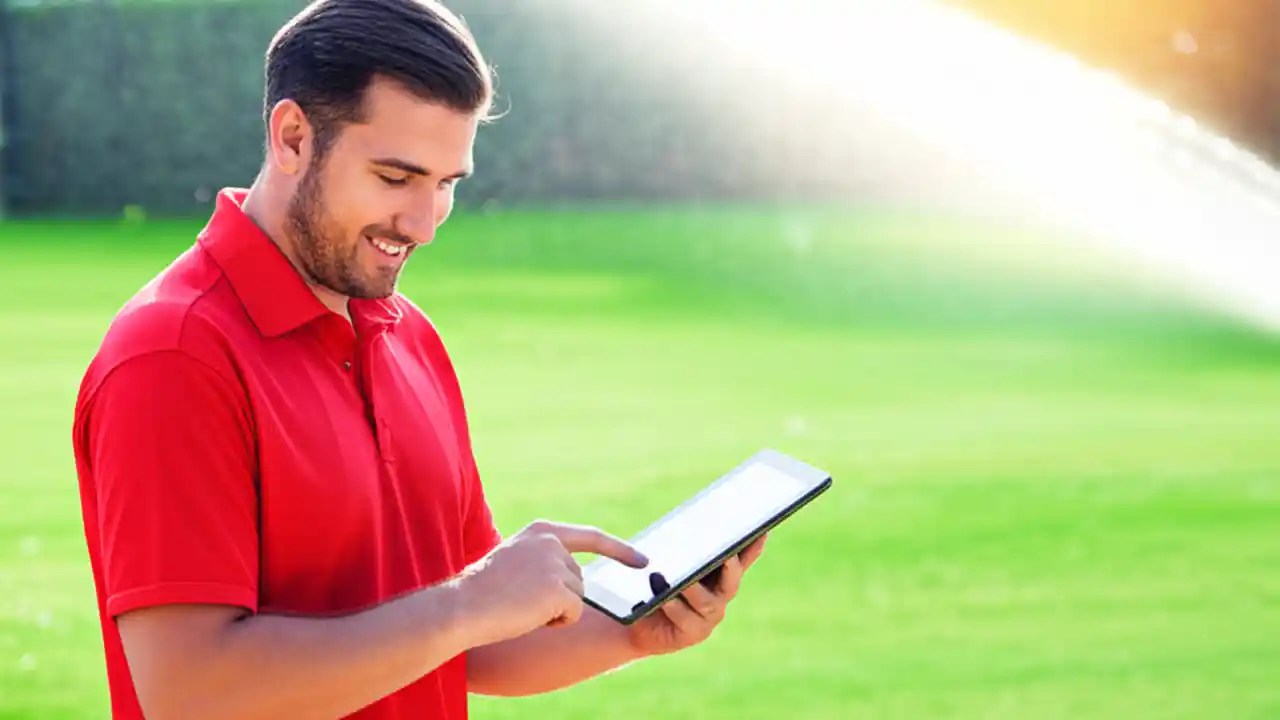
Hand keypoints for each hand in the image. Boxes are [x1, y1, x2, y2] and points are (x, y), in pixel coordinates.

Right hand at [455, 520, 647, 645]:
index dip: (620, 550)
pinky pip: (574, 614)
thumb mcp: (516, 560)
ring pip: (578, 597)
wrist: (462, 607)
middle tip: (523, 600)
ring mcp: (556, 564)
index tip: (643, 561)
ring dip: (556, 610)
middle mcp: (552, 542)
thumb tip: (578, 578)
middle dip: (560, 597)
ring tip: (522, 606)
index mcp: (542, 530)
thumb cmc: (484, 590)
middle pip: (580, 578)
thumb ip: (546, 560)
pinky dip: (557, 622)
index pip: (591, 537)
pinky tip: (529, 616)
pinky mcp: (559, 589)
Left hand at [626, 534, 767, 656]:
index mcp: (718, 572)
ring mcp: (709, 616)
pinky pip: (687, 620)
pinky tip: (665, 598)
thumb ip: (673, 548)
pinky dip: (676, 607)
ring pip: (708, 602)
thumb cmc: (652, 583)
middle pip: (732, 580)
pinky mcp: (693, 633)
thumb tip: (677, 534)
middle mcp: (719, 594)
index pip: (741, 557)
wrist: (635, 619)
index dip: (753, 546)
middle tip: (726, 556)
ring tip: (679, 578)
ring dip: (693, 588)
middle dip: (730, 567)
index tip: (761, 531)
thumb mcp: (665, 560)